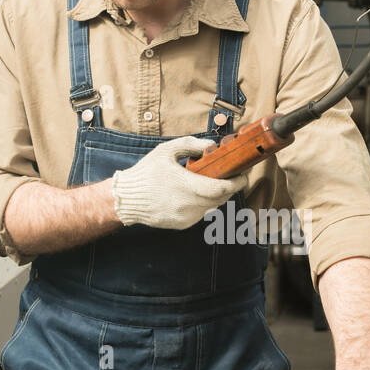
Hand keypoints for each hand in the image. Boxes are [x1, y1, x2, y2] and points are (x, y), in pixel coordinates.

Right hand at [111, 136, 244, 229]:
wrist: (126, 199)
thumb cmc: (146, 173)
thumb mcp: (166, 151)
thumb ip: (190, 145)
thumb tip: (210, 145)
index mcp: (187, 186)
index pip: (222, 188)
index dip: (237, 182)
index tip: (242, 175)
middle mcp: (189, 205)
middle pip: (221, 198)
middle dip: (230, 187)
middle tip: (231, 176)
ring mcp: (186, 217)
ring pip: (213, 207)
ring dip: (217, 196)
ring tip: (213, 183)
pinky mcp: (183, 225)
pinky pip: (202, 213)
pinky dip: (204, 204)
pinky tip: (196, 194)